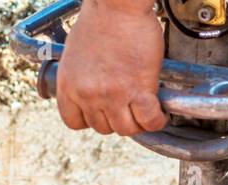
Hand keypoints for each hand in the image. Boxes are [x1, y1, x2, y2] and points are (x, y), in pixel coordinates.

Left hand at [57, 0, 166, 135]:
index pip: (74, 122)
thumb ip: (82, 78)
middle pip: (103, 128)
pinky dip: (156, 120)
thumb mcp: (76, 53)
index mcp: (69, 85)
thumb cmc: (101, 19)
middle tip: (128, 104)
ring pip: (126, 129)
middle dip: (116, 117)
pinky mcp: (137, 90)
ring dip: (137, 121)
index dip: (90, 119)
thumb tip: (95, 93)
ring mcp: (112, 95)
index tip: (102, 111)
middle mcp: (87, 94)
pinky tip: (158, 112)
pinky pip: (148, 121)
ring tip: (143, 108)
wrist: (118, 4)